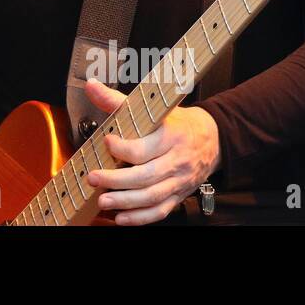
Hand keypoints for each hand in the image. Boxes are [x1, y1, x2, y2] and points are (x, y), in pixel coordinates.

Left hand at [82, 77, 219, 224]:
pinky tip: (121, 218)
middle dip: (117, 180)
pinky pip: (160, 211)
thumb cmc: (177, 122)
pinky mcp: (179, 195)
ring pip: (152, 196)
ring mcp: (178, 181)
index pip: (144, 148)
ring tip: (103, 201)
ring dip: (125, 202)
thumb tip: (92, 86)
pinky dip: (140, 217)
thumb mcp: (153, 109)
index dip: (122, 148)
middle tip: (93, 178)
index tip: (106, 142)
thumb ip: (118, 100)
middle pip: (145, 176)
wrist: (213, 138)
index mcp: (169, 137)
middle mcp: (176, 161)